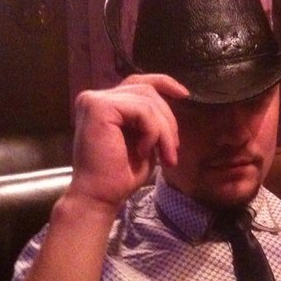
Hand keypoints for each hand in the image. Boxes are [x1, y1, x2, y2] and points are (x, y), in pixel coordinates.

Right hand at [69, 74, 188, 207]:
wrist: (100, 197)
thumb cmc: (120, 176)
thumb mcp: (143, 141)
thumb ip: (151, 120)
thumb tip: (175, 101)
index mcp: (104, 104)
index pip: (138, 82)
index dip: (164, 83)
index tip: (185, 95)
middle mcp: (95, 97)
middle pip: (147, 91)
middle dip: (168, 120)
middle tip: (173, 151)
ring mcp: (95, 100)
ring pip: (148, 101)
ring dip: (164, 131)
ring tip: (165, 156)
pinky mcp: (99, 107)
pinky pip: (142, 110)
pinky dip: (152, 132)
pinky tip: (144, 151)